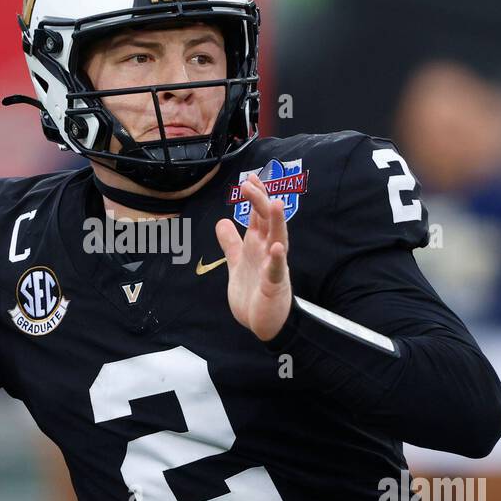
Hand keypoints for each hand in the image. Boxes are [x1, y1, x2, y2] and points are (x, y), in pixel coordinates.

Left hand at [214, 172, 292, 341]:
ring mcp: (273, 267)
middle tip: (251, 183)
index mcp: (259, 245)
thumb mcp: (238, 262)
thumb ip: (231, 242)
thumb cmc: (253, 291)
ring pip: (278, 239)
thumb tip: (222, 221)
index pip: (259, 215)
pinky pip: (276, 271)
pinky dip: (277, 259)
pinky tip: (276, 248)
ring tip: (275, 204)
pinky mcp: (274, 286)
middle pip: (267, 221)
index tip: (249, 178)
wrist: (262, 322)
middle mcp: (268, 251)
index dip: (255, 196)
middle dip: (261, 201)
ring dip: (277, 222)